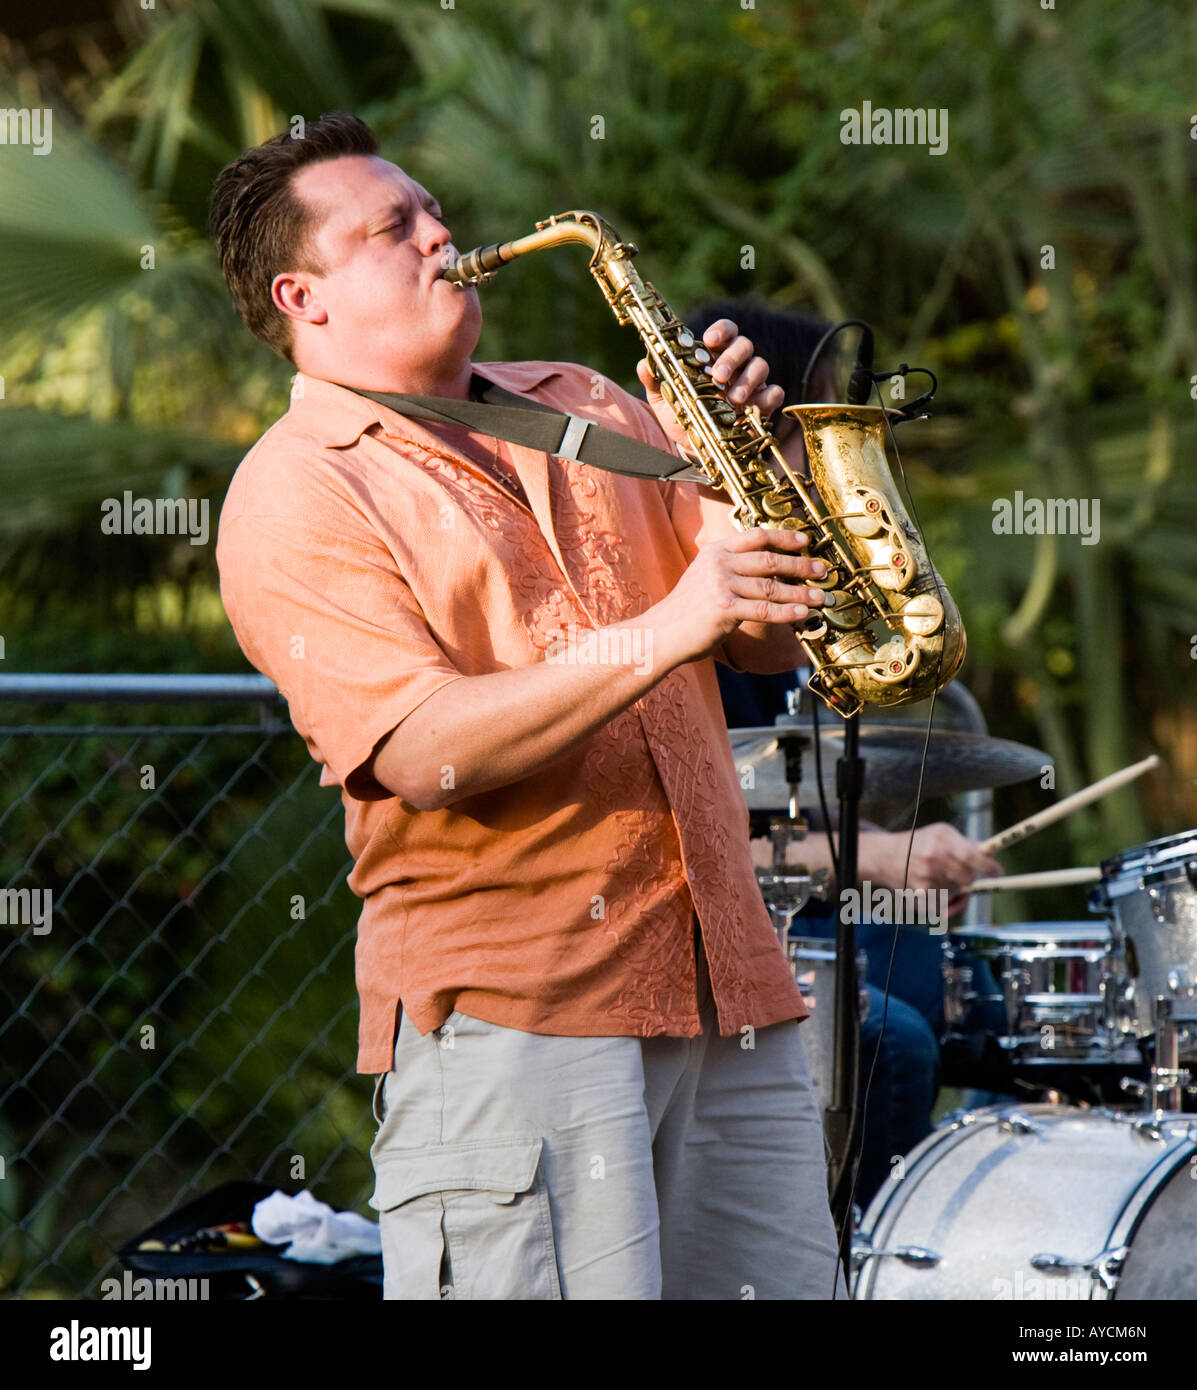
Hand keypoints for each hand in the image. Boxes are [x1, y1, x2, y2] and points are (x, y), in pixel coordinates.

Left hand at [636, 318, 784, 450]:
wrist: (694, 448)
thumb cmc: (681, 416)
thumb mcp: (663, 400)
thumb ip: (654, 382)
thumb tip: (643, 365)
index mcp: (713, 357)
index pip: (725, 331)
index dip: (722, 330)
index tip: (711, 340)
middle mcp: (735, 365)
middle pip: (744, 345)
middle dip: (732, 357)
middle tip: (719, 376)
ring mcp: (752, 383)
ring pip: (761, 365)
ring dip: (748, 380)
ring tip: (732, 399)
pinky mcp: (764, 404)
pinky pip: (775, 393)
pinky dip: (767, 398)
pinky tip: (754, 410)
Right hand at [647, 527, 828, 668]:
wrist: (662, 633)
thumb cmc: (688, 611)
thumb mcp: (706, 578)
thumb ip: (732, 569)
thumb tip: (770, 569)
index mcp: (715, 551)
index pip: (756, 536)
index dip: (783, 537)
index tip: (805, 541)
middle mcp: (718, 563)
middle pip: (769, 559)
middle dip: (800, 565)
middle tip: (822, 570)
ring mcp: (720, 585)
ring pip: (771, 586)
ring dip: (800, 592)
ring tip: (819, 597)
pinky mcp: (723, 609)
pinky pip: (763, 610)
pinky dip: (786, 612)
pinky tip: (802, 615)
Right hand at [861, 823, 1002, 914]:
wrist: (886, 857)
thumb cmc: (920, 843)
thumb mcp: (942, 833)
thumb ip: (967, 843)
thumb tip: (992, 853)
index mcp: (941, 840)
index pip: (972, 857)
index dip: (988, 867)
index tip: (997, 872)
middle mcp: (933, 860)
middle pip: (969, 878)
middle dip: (971, 876)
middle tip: (965, 872)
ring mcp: (926, 880)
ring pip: (959, 892)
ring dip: (957, 887)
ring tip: (943, 877)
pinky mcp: (920, 898)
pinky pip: (949, 908)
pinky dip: (953, 903)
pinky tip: (948, 895)